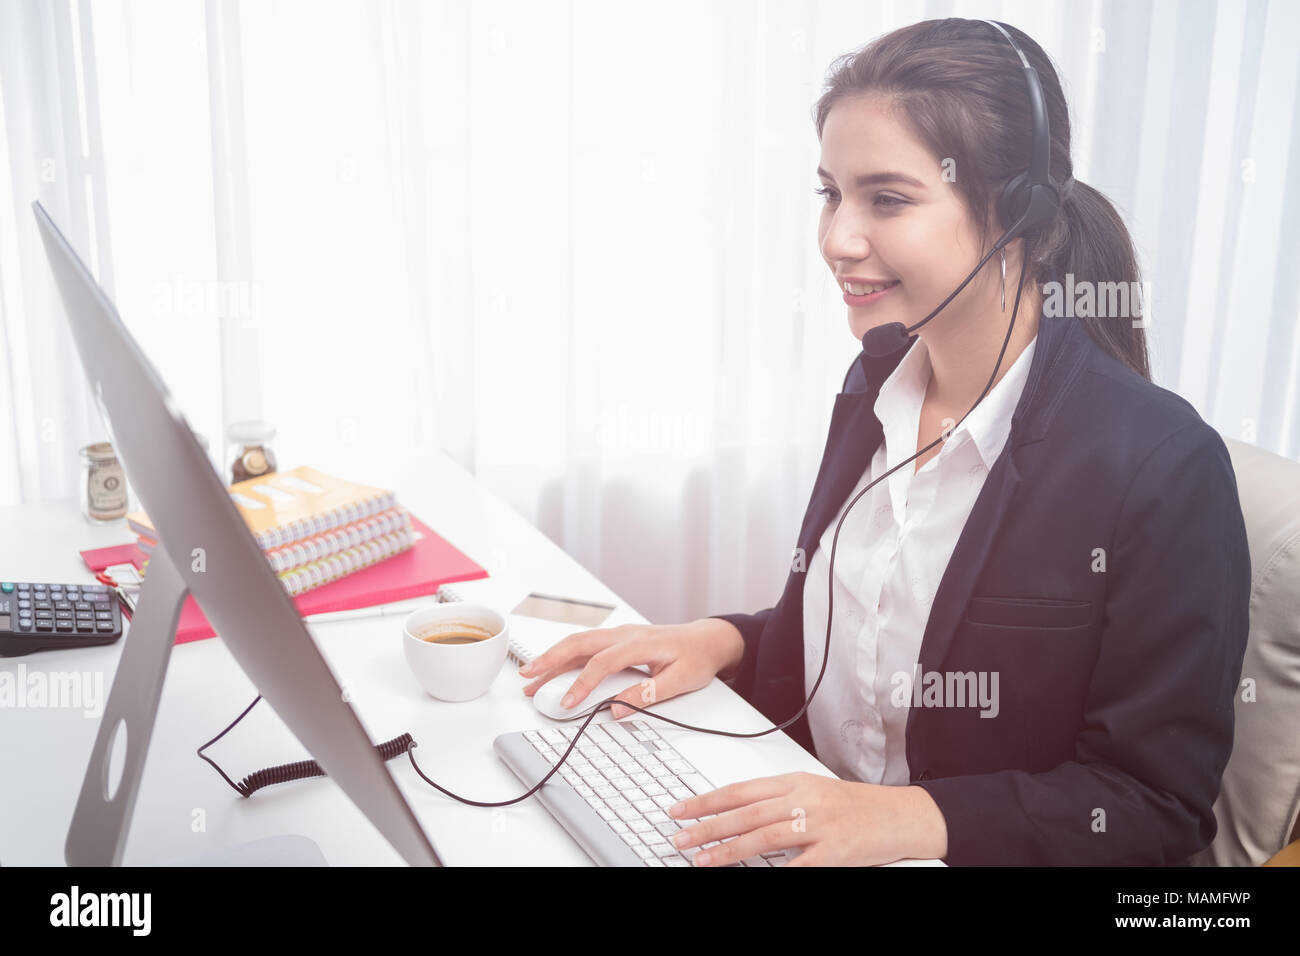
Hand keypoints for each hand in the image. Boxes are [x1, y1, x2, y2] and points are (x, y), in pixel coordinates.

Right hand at [518, 620, 743, 718]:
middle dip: (549, 660)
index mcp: (640, 642)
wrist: (708, 639)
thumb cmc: (697, 657)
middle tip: (527, 677)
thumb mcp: (682, 680)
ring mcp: (619, 635)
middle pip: (579, 644)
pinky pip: (586, 646)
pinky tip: (551, 669)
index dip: (582, 683)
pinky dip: (565, 657)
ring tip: (530, 676)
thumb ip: (651, 694)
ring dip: (552, 658)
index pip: (602, 662)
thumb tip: (619, 708)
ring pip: (578, 643)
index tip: (567, 702)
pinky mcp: (617, 640)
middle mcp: (625, 634)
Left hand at [666, 772, 947, 865]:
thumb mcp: (813, 793)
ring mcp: (820, 825)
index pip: (740, 791)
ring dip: (729, 849)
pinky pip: (799, 865)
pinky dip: (775, 872)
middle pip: (746, 813)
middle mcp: (804, 799)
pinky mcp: (837, 851)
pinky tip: (753, 876)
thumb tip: (736, 815)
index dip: (707, 800)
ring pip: (764, 836)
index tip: (680, 810)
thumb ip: (777, 802)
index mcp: (795, 782)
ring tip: (702, 858)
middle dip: (708, 826)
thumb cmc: (856, 807)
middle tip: (679, 837)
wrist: (902, 815)